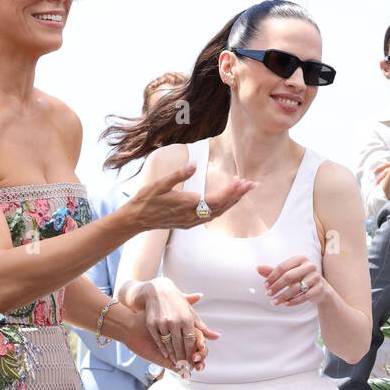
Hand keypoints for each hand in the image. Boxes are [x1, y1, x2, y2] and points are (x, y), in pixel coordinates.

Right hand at [120, 310, 211, 376]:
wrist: (157, 291)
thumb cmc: (177, 302)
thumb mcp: (190, 312)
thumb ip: (203, 327)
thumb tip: (216, 337)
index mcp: (187, 319)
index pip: (190, 341)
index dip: (191, 352)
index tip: (193, 361)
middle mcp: (175, 321)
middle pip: (179, 344)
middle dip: (182, 357)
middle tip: (184, 366)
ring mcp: (162, 323)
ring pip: (168, 344)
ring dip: (173, 355)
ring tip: (176, 362)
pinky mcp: (152, 324)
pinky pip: (158, 340)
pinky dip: (163, 349)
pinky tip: (166, 355)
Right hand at [128, 162, 255, 233]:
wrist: (137, 219)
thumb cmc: (147, 199)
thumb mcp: (161, 184)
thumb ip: (179, 175)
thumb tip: (194, 165)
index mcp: (188, 205)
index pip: (216, 200)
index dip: (231, 192)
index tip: (242, 181)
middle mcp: (192, 216)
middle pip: (222, 207)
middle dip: (238, 195)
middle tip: (252, 184)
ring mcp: (191, 222)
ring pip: (218, 213)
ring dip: (232, 202)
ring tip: (243, 191)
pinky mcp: (188, 223)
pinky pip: (210, 216)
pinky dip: (222, 208)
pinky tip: (227, 201)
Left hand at [258, 257, 325, 307]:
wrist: (320, 288)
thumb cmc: (300, 278)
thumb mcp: (287, 273)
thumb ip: (272, 271)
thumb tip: (257, 268)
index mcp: (300, 259)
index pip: (282, 267)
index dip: (271, 277)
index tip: (265, 286)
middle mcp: (309, 265)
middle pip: (288, 276)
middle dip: (276, 287)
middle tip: (268, 294)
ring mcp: (316, 276)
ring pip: (296, 288)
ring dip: (283, 296)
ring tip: (274, 302)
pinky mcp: (319, 288)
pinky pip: (304, 296)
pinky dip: (293, 301)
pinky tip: (285, 304)